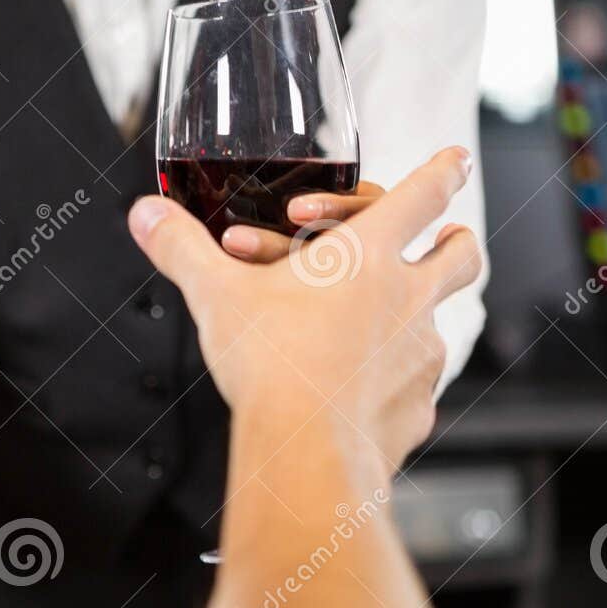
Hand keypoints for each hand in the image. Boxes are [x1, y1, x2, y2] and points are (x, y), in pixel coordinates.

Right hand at [128, 148, 479, 470]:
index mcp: (369, 253)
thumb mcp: (216, 295)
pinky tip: (360, 396)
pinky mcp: (417, 404)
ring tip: (379, 331)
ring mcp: (422, 353)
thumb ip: (182, 248)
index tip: (456, 159)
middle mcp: (410, 297)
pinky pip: (415, 386)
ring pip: (440, 323)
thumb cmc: (270, 364)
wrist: (306, 448)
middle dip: (455, 242)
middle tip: (448, 239)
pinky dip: (394, 383)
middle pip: (460, 255)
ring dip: (416, 319)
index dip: (444, 169)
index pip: (426, 193)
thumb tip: (146, 215)